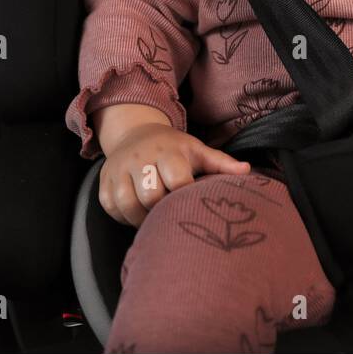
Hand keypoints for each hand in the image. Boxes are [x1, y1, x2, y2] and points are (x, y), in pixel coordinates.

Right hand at [99, 122, 249, 227]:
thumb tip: (248, 171)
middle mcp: (141, 158)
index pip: (177, 181)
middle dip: (162, 211)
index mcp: (168, 151)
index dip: (185, 199)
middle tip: (171, 217)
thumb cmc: (173, 148)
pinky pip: (111, 207)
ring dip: (141, 219)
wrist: (135, 132)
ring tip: (154, 220)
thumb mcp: (197, 150)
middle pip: (150, 196)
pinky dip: (123, 217)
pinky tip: (136, 215)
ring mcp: (119, 169)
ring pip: (128, 204)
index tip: (190, 207)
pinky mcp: (104, 182)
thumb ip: (221, 163)